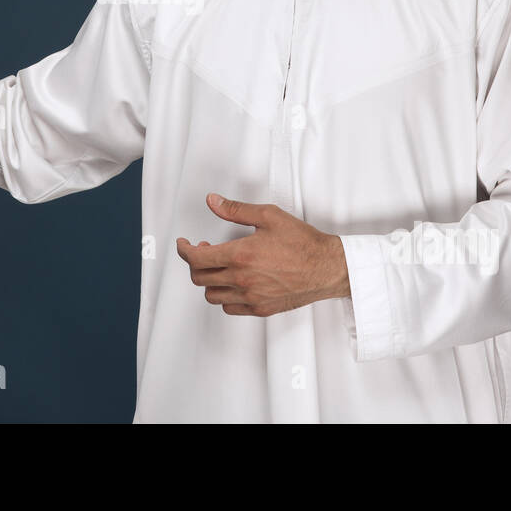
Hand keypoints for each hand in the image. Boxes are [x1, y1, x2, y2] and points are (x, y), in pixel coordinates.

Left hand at [176, 192, 349, 316]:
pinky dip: (224, 297)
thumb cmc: (302, 242)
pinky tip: (232, 283)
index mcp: (240, 255)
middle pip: (200, 277)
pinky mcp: (261, 308)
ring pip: (212, 295)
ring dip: (209, 280)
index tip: (184, 243)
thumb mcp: (268, 216)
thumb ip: (235, 210)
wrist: (326, 267)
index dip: (184, 250)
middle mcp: (242, 280)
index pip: (196, 258)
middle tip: (203, 250)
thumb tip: (213, 201)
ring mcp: (251, 297)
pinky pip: (230, 308)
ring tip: (218, 267)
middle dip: (195, 262)